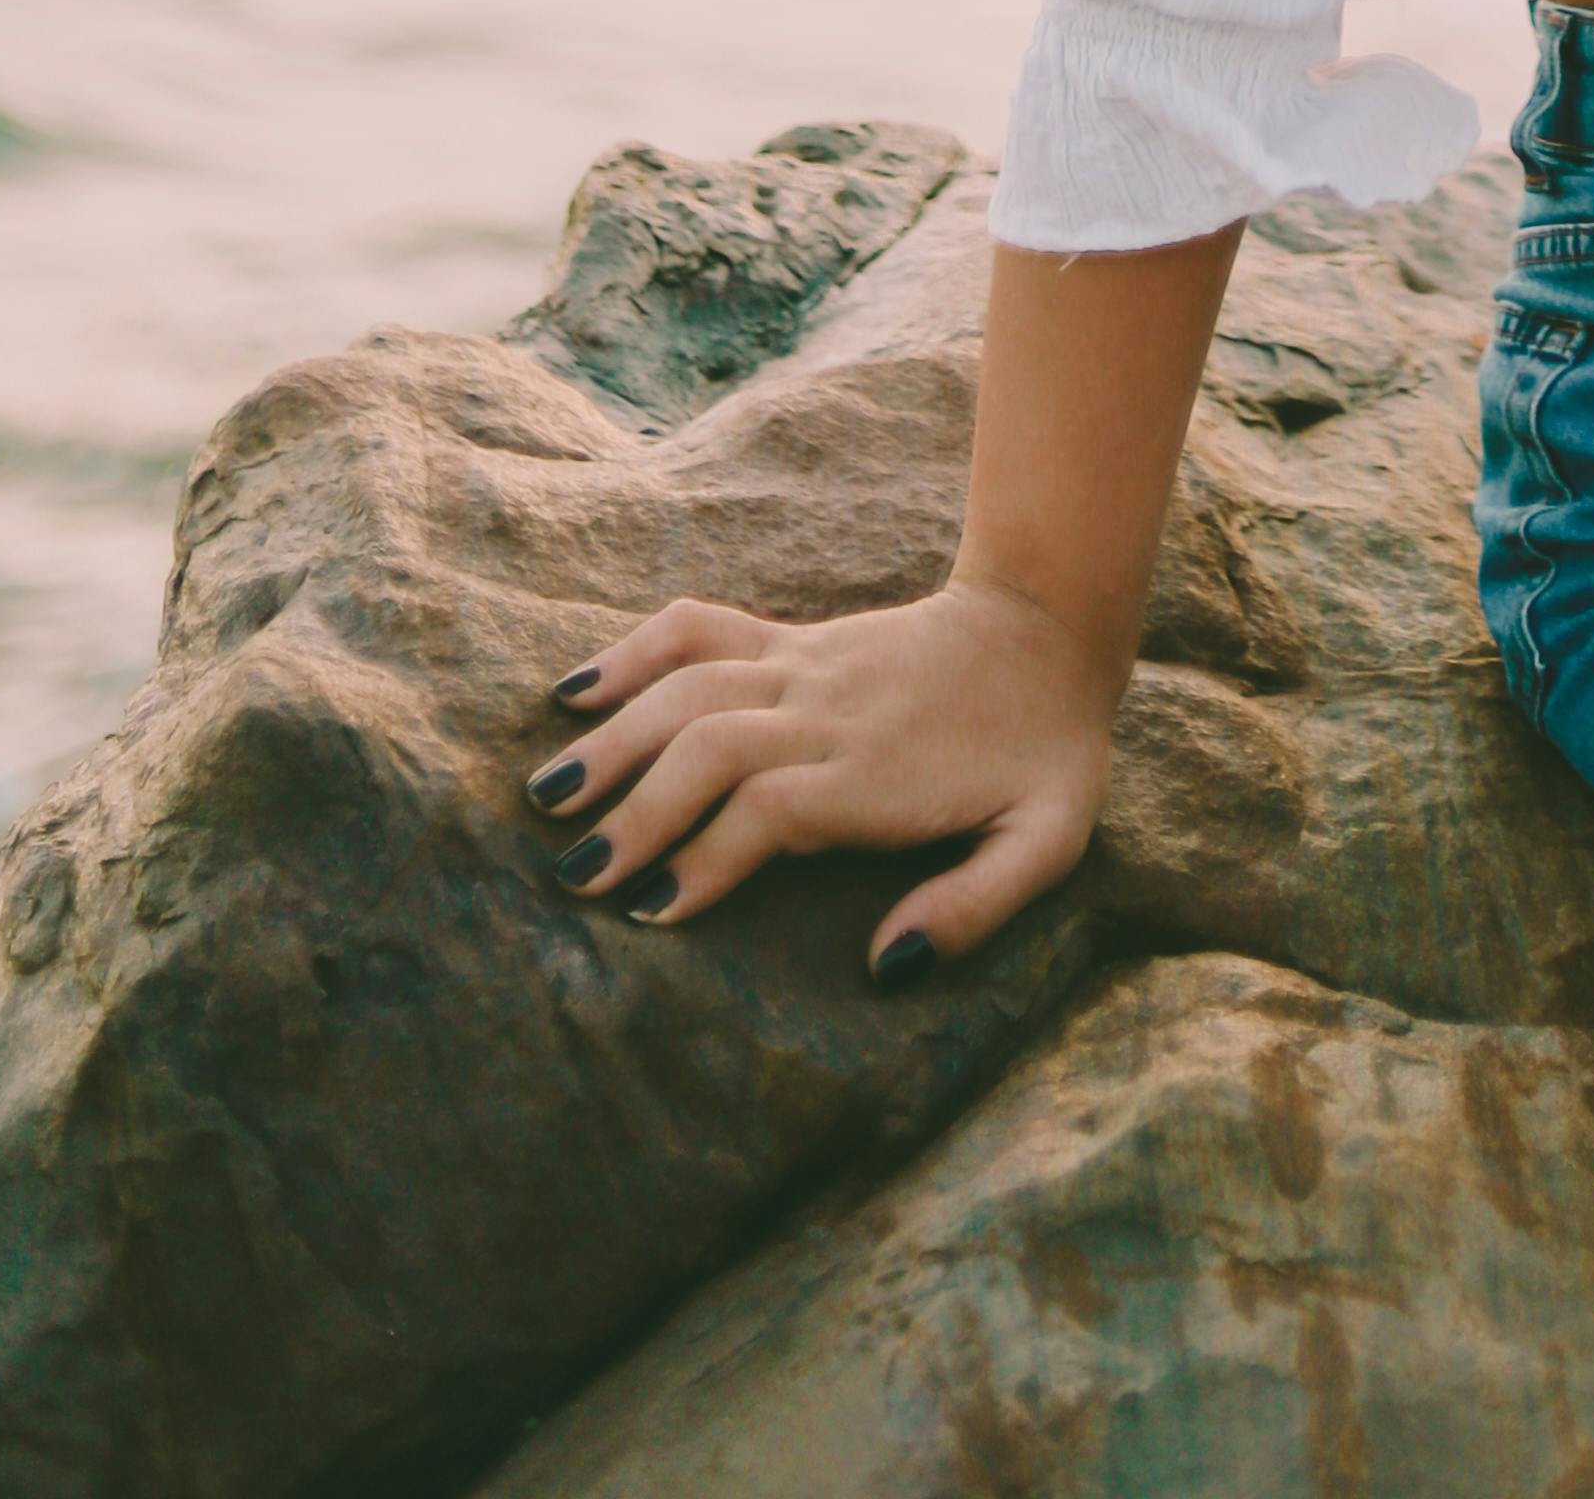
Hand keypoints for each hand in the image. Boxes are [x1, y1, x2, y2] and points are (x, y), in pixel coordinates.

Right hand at [520, 570, 1119, 978]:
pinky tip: (572, 689)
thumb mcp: (1049, 841)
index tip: (645, 915)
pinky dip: (633, 652)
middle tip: (571, 878)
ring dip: (614, 738)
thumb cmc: (1046, 753)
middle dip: (636, 812)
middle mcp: (826, 709)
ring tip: (543, 796)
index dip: (704, 860)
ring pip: (690, 686)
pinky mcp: (790, 640)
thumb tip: (885, 968)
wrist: (1050, 626)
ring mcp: (802, 665)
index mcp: (877, 769)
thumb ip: (976, 908)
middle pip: (710, 747)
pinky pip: (700, 629)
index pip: (769, 808)